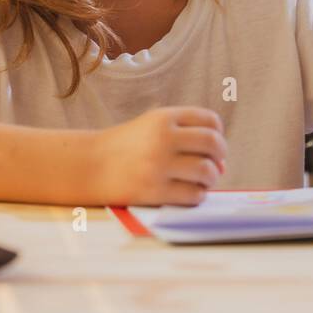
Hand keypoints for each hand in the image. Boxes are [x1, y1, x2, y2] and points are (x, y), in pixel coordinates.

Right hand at [95, 107, 226, 205]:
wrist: (90, 166)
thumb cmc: (126, 148)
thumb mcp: (151, 126)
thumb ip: (185, 136)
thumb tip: (222, 164)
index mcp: (163, 117)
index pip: (210, 120)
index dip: (218, 134)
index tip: (210, 146)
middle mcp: (162, 138)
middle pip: (213, 143)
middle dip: (220, 156)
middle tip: (213, 165)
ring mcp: (158, 165)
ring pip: (207, 171)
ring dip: (211, 178)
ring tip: (201, 181)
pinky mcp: (154, 190)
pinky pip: (193, 195)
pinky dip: (197, 195)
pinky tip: (188, 193)